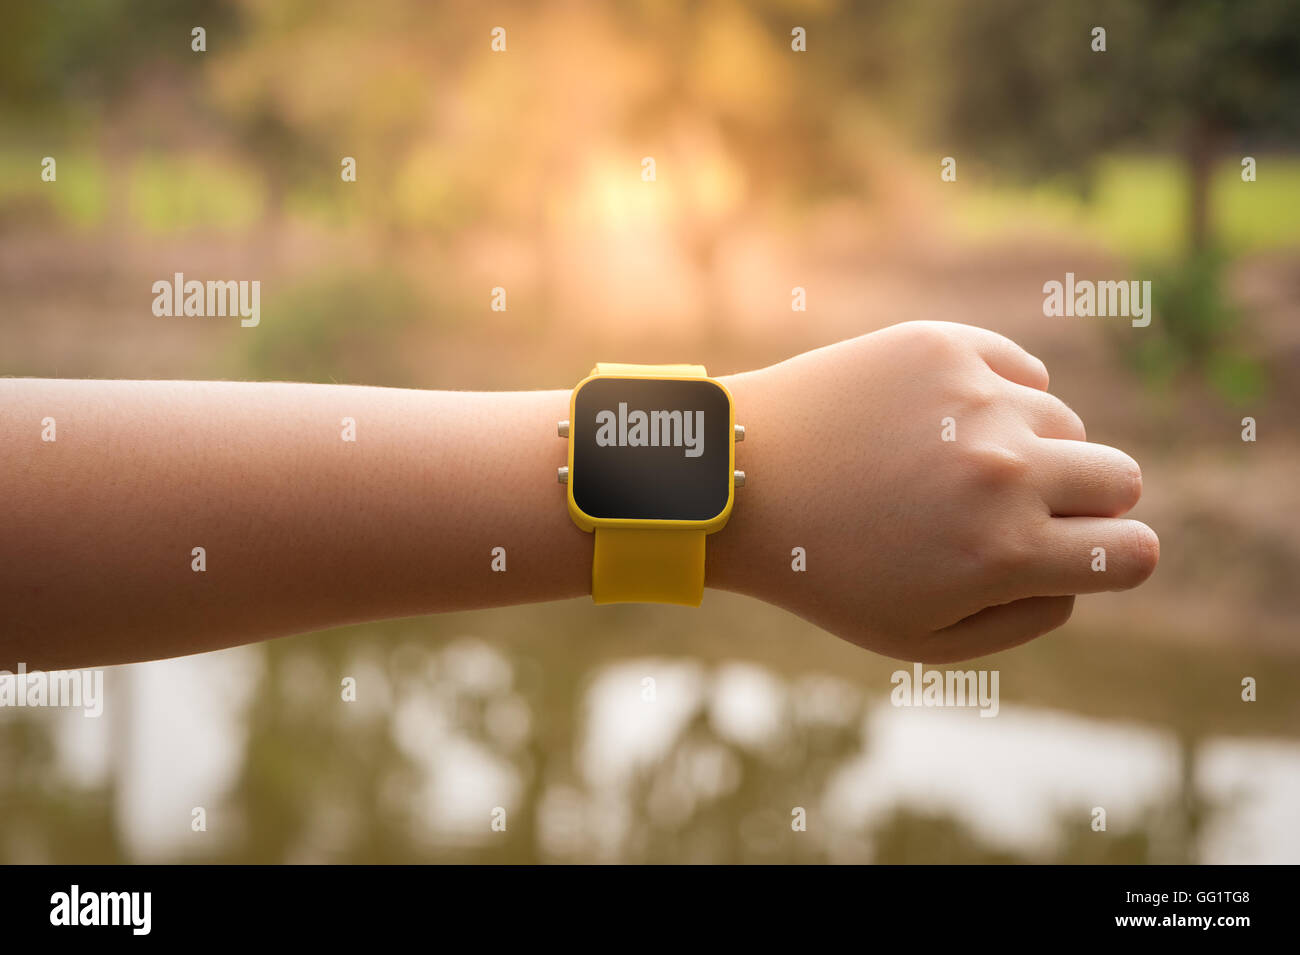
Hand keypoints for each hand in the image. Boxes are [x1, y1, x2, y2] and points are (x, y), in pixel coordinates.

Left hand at [711, 321, 1158, 661]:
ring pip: (1067, 424)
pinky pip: (1023, 372)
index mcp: (1005, 553)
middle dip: (1086, 504)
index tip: (1077, 554)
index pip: (1133, 553)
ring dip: (1034, 451)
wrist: (739, 478)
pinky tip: (944, 422)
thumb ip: (1025, 616)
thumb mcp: (921, 636)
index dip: (1113, 560)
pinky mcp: (945, 346)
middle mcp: (1005, 469)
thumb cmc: (825, 568)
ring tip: (955, 470)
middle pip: (1122, 479)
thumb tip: (1079, 571)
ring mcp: (977, 399)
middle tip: (1018, 513)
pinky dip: (999, 398)